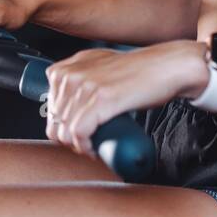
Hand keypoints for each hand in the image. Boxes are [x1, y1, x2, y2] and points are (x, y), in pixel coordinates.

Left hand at [43, 40, 207, 156]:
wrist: (167, 67)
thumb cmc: (139, 72)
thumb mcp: (101, 69)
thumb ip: (83, 79)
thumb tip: (71, 107)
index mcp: (69, 67)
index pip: (49, 107)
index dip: (62, 126)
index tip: (78, 133)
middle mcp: (72, 74)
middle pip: (55, 121)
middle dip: (70, 138)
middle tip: (89, 143)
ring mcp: (85, 85)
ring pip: (65, 130)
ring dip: (78, 146)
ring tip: (95, 146)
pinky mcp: (100, 99)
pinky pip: (78, 133)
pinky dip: (85, 147)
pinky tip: (94, 149)